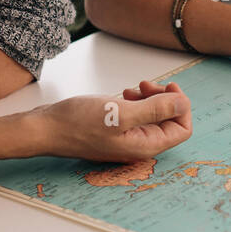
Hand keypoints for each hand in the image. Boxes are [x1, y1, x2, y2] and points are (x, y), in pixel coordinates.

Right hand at [19, 81, 191, 162]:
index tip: (169, 87)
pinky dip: (135, 102)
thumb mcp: (121, 112)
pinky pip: (136, 115)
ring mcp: (126, 139)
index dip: (180, 106)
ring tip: (132, 89)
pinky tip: (123, 94)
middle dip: (163, 99)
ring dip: (149, 98)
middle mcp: (138, 145)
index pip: (182, 129)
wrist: (46, 128)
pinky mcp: (115, 130)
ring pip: (152, 116)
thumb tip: (184, 103)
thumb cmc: (77, 124)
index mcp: (145, 146)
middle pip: (168, 121)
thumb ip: (156, 109)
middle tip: (146, 85)